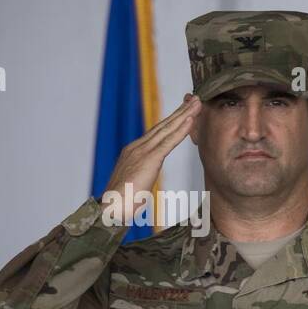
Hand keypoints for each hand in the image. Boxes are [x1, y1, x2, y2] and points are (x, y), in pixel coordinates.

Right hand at [101, 93, 202, 224]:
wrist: (110, 209)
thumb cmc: (123, 202)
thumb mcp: (137, 184)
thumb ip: (144, 176)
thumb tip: (146, 179)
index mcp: (135, 152)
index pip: (158, 133)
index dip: (172, 121)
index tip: (185, 110)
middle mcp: (137, 147)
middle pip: (163, 126)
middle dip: (180, 111)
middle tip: (195, 99)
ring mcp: (142, 151)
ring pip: (167, 129)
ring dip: (184, 115)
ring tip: (197, 104)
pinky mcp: (148, 159)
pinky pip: (168, 142)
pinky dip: (180, 130)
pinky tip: (190, 120)